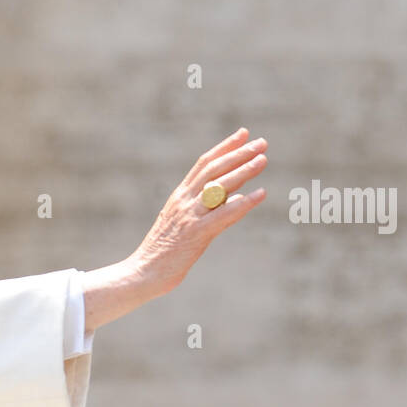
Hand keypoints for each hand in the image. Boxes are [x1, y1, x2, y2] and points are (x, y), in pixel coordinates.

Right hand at [130, 127, 267, 298]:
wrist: (144, 272)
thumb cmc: (164, 252)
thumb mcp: (184, 223)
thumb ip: (207, 208)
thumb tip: (235, 196)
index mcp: (179, 196)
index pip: (203, 164)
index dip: (225, 147)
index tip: (244, 134)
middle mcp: (183, 201)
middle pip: (214, 170)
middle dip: (238, 154)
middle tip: (261, 143)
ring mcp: (189, 216)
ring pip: (219, 187)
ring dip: (243, 171)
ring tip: (263, 160)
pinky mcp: (196, 234)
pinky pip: (224, 214)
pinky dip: (243, 203)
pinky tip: (260, 194)